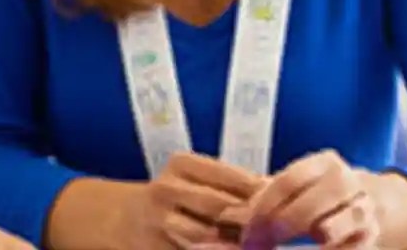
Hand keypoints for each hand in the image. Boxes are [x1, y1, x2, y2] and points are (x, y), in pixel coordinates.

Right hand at [119, 152, 265, 248]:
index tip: (282, 202)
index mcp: (182, 164)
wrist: (124, 218)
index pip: (229, 176)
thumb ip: (230, 183)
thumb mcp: (194, 177)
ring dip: (234, 243)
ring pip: (206, 236)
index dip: (259, 191)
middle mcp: (167, 189)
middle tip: (275, 228)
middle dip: (250, 220)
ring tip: (256, 244)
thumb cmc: (175, 195)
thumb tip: (273, 188)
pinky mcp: (156, 247)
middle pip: (220, 207)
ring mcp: (159, 222)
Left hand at [230, 151, 381, 248]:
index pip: (287, 182)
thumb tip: (231, 216)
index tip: (247, 231)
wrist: (371, 202)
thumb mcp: (300, 186)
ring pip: (327, 230)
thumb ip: (269, 197)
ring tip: (283, 249)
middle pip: (305, 206)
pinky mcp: (370, 236)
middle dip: (276, 230)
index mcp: (324, 163)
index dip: (262, 209)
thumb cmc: (321, 194)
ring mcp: (362, 209)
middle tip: (256, 245)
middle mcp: (347, 182)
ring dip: (301, 245)